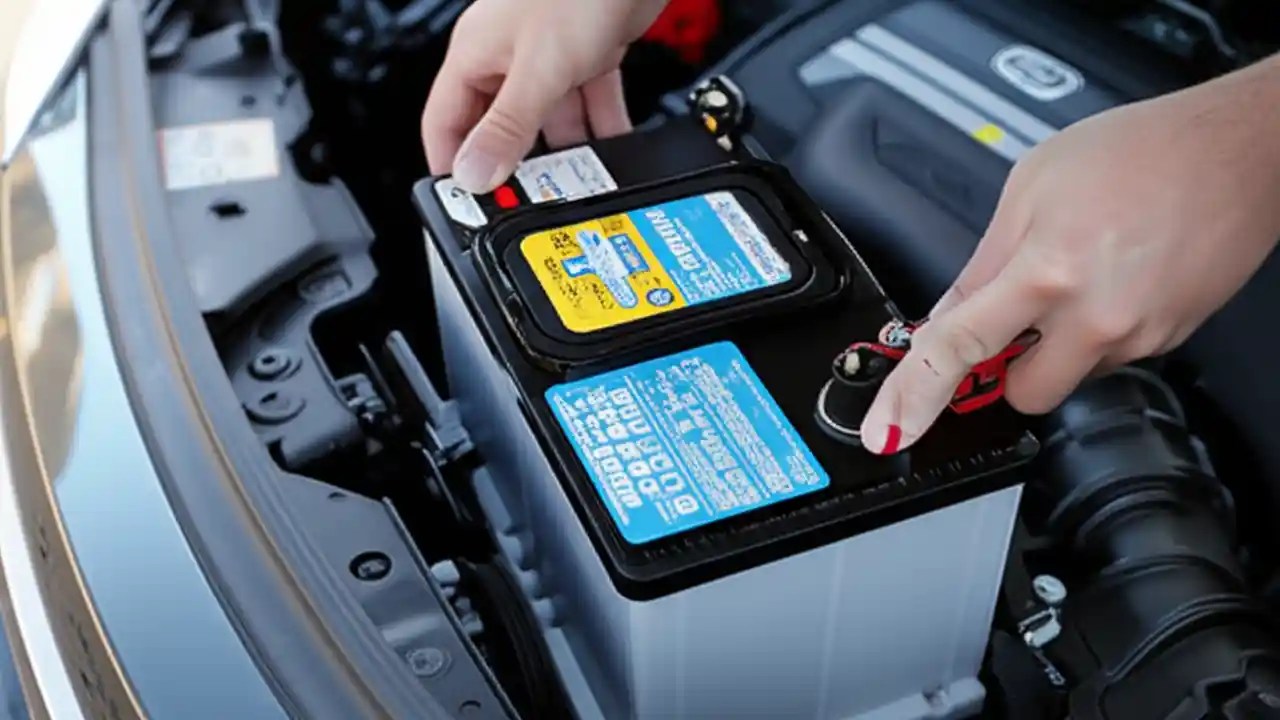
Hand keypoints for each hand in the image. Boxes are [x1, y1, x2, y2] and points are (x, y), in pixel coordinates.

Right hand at [422, 0, 666, 192]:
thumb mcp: (538, 70)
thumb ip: (508, 126)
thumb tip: (473, 174)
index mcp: (475, 54)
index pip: (443, 123)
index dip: (450, 166)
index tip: (463, 205)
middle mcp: (506, 55)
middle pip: (497, 125)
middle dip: (514, 163)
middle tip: (526, 199)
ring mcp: (547, 54)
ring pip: (547, 117)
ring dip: (565, 149)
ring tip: (575, 181)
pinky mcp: (587, 52)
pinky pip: (588, 100)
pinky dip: (601, 124)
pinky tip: (613, 147)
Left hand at [860, 56, 1279, 454]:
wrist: (1243, 150)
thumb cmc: (1143, 152)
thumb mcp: (1032, 187)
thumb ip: (981, 264)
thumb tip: (943, 317)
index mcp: (1048, 271)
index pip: (959, 350)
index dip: (914, 396)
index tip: (889, 429)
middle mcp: (1096, 318)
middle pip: (1022, 395)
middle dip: (1005, 370)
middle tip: (1014, 317)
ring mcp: (1139, 336)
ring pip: (1070, 376)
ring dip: (1056, 345)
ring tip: (1078, 273)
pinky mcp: (1170, 342)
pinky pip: (1110, 356)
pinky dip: (1094, 331)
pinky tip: (1111, 277)